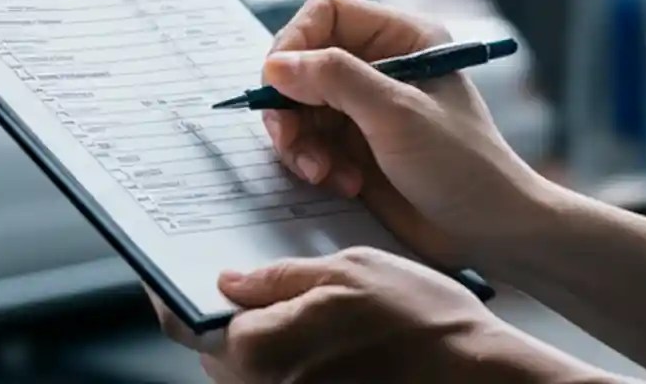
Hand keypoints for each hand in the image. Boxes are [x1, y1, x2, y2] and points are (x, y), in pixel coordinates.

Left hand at [159, 247, 606, 383]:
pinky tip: (305, 330)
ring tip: (270, 298)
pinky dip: (280, 355)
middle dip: (213, 314)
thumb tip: (229, 281)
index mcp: (263, 349)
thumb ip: (281, 280)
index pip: (186, 327)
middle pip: (214, 352)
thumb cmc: (426, 324)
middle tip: (222, 274)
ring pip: (246, 369)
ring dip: (248, 336)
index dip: (166, 295)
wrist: (487, 379)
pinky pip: (279, 381)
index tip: (157, 274)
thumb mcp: (350, 272)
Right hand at [262, 0, 554, 267]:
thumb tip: (276, 65)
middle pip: (301, 63)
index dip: (295, 43)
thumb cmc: (463, 167)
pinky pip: (308, 142)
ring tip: (323, 173)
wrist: (492, 234)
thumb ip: (335, 80)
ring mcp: (363, 107)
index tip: (279, 84)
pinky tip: (343, 184)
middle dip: (291, 106)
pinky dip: (313, 164)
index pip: (325, 13)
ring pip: (298, 107)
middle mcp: (378, 66)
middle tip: (290, 142)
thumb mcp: (397, 115)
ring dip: (300, 143)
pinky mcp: (354, 146)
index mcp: (400, 38)